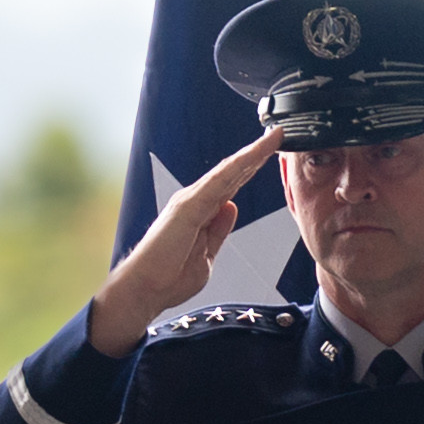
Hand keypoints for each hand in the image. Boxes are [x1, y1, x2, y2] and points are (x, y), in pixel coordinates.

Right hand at [85, 128, 293, 352]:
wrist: (144, 288)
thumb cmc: (168, 277)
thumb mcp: (206, 255)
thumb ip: (218, 231)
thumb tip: (231, 207)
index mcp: (199, 212)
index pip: (231, 185)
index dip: (252, 169)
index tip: (272, 154)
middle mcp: (194, 200)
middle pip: (231, 173)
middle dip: (256, 154)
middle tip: (278, 135)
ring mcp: (190, 201)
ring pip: (227, 171)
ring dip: (251, 154)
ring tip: (272, 138)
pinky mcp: (188, 207)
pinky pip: (218, 182)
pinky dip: (237, 167)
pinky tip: (253, 155)